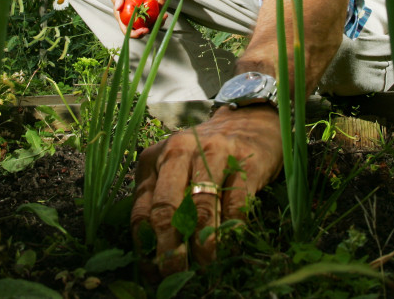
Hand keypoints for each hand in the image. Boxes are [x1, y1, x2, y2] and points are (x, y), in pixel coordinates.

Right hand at [110, 0, 165, 37]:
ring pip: (159, 14)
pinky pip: (162, 0)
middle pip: (148, 26)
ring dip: (162, 3)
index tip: (145, 30)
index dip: (136, 33)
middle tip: (163, 16)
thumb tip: (118, 7)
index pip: (128, 29)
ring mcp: (148, 7)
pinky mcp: (157, 0)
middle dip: (157, 23)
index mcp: (124, 13)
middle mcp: (137, 13)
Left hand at [130, 105, 282, 274]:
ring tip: (205, 263)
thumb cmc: (205, 155)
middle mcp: (179, 151)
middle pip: (167, 207)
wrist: (250, 122)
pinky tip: (230, 243)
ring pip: (201, 206)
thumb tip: (153, 256)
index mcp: (154, 158)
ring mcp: (214, 154)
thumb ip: (160, 201)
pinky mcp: (245, 162)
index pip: (142, 209)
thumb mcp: (173, 171)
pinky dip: (232, 228)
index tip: (153, 272)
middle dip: (170, 248)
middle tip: (175, 272)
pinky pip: (235, 202)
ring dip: (202, 243)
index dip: (146, 247)